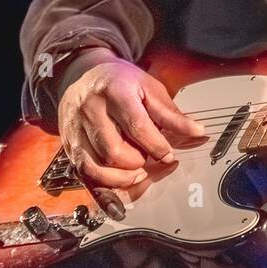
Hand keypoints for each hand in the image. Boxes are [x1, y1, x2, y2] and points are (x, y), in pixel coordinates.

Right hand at [57, 50, 204, 190]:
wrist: (82, 75)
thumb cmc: (120, 82)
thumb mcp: (149, 88)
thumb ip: (171, 114)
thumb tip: (197, 132)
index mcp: (115, 92)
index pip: (137, 127)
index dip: (157, 146)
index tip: (170, 155)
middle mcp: (90, 112)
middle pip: (115, 152)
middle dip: (139, 163)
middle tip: (151, 159)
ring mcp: (76, 131)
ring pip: (96, 168)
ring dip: (123, 178)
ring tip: (139, 172)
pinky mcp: (69, 147)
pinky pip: (84, 176)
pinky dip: (103, 190)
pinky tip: (120, 193)